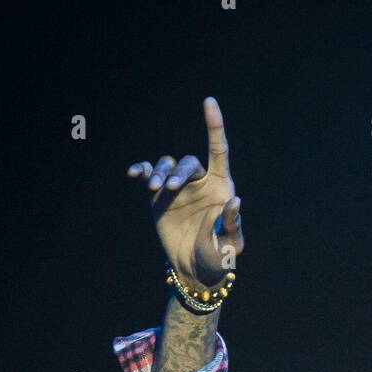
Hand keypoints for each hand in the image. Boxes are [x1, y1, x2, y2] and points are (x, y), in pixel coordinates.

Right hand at [127, 95, 243, 286]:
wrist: (194, 270)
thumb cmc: (218, 256)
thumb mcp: (229, 245)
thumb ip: (233, 224)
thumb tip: (236, 201)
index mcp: (220, 186)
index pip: (218, 150)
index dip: (214, 126)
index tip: (208, 102)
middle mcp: (199, 182)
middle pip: (188, 162)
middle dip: (178, 172)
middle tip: (170, 188)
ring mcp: (178, 188)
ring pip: (167, 166)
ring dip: (160, 172)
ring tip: (154, 187)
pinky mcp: (159, 197)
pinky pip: (149, 176)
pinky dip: (142, 171)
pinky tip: (134, 174)